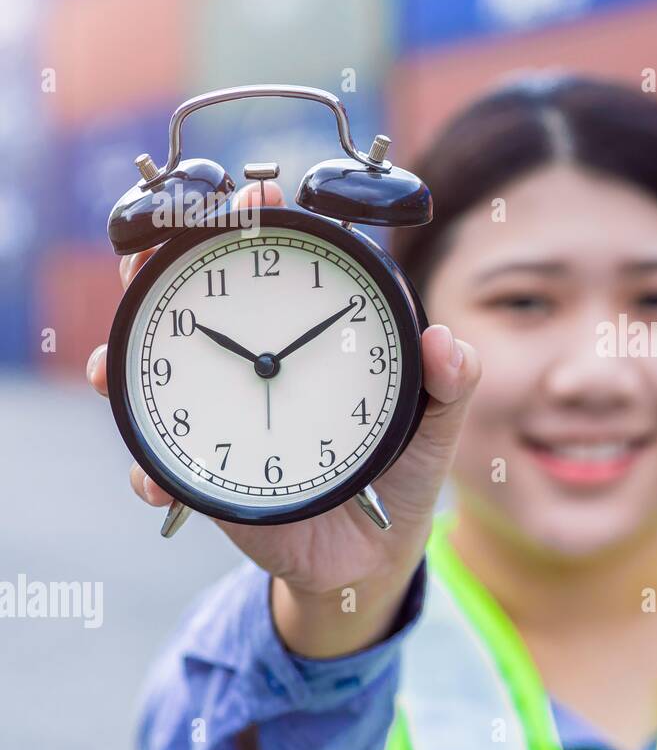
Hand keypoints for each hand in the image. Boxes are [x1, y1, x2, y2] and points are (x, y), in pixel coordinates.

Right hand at [86, 181, 480, 656]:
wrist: (375, 551)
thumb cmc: (404, 472)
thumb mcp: (435, 426)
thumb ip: (451, 385)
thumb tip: (449, 343)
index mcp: (310, 345)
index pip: (276, 271)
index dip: (256, 227)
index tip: (257, 199)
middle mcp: (257, 368)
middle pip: (191, 306)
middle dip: (154, 277)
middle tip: (143, 264)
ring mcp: (223, 416)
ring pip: (157, 378)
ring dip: (122, 367)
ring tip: (111, 368)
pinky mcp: (208, 473)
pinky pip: (163, 468)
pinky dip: (150, 475)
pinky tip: (155, 484)